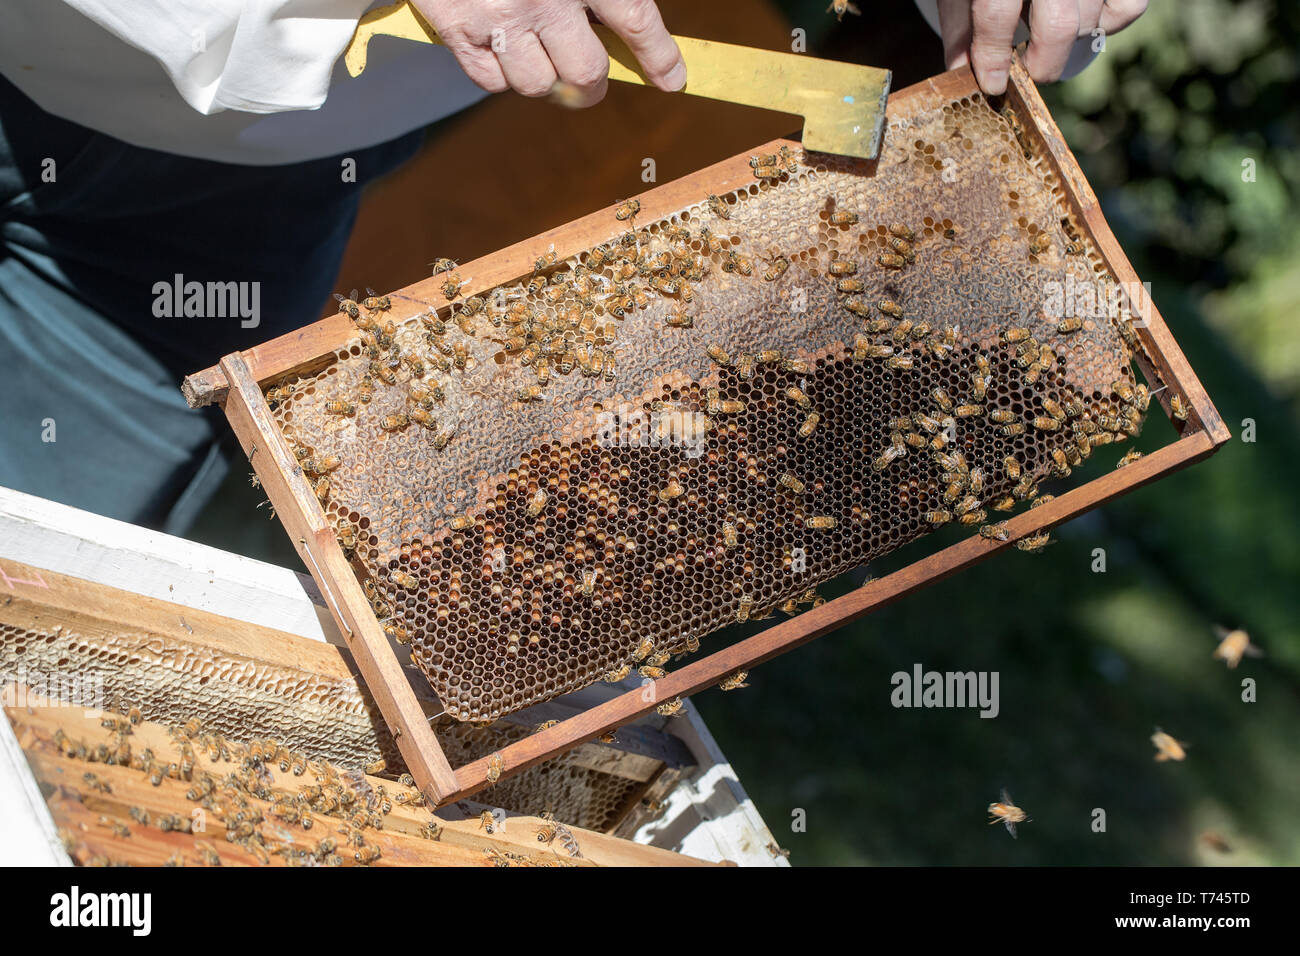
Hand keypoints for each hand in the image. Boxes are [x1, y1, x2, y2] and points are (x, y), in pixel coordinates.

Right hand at [412, 0, 685, 106]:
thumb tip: (622, 13)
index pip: (636, 21)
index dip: (658, 57)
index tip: (672, 80)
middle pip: (585, 75)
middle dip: (591, 87)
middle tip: (591, 84)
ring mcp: (498, 19)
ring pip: (537, 85)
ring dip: (544, 80)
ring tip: (540, 58)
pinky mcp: (456, 30)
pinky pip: (491, 82)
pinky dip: (502, 75)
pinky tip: (504, 52)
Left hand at [936, 1, 1147, 94]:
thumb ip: (962, 24)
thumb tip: (961, 71)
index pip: (996, 13)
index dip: (992, 56)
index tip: (994, 84)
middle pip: (1058, 26)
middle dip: (1041, 63)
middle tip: (1028, 70)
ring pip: (1090, 21)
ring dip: (1068, 41)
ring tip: (1046, 27)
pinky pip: (1128, 8)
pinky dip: (1109, 23)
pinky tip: (1082, 18)